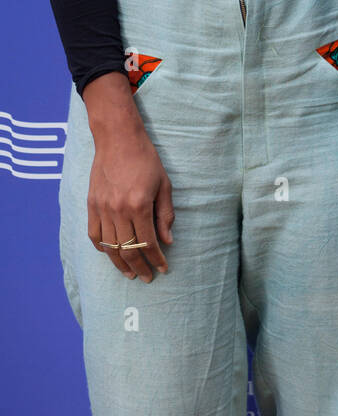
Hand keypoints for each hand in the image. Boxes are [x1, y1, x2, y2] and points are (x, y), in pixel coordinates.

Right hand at [83, 71, 173, 280]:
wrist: (118, 139)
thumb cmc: (146, 159)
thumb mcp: (164, 184)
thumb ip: (165, 214)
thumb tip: (168, 241)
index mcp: (139, 204)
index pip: (149, 242)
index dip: (157, 259)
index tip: (163, 269)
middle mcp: (118, 210)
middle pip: (128, 249)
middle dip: (140, 267)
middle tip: (147, 277)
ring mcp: (102, 208)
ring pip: (109, 247)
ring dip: (120, 264)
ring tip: (131, 273)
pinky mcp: (91, 205)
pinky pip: (94, 235)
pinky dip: (102, 248)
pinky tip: (111, 254)